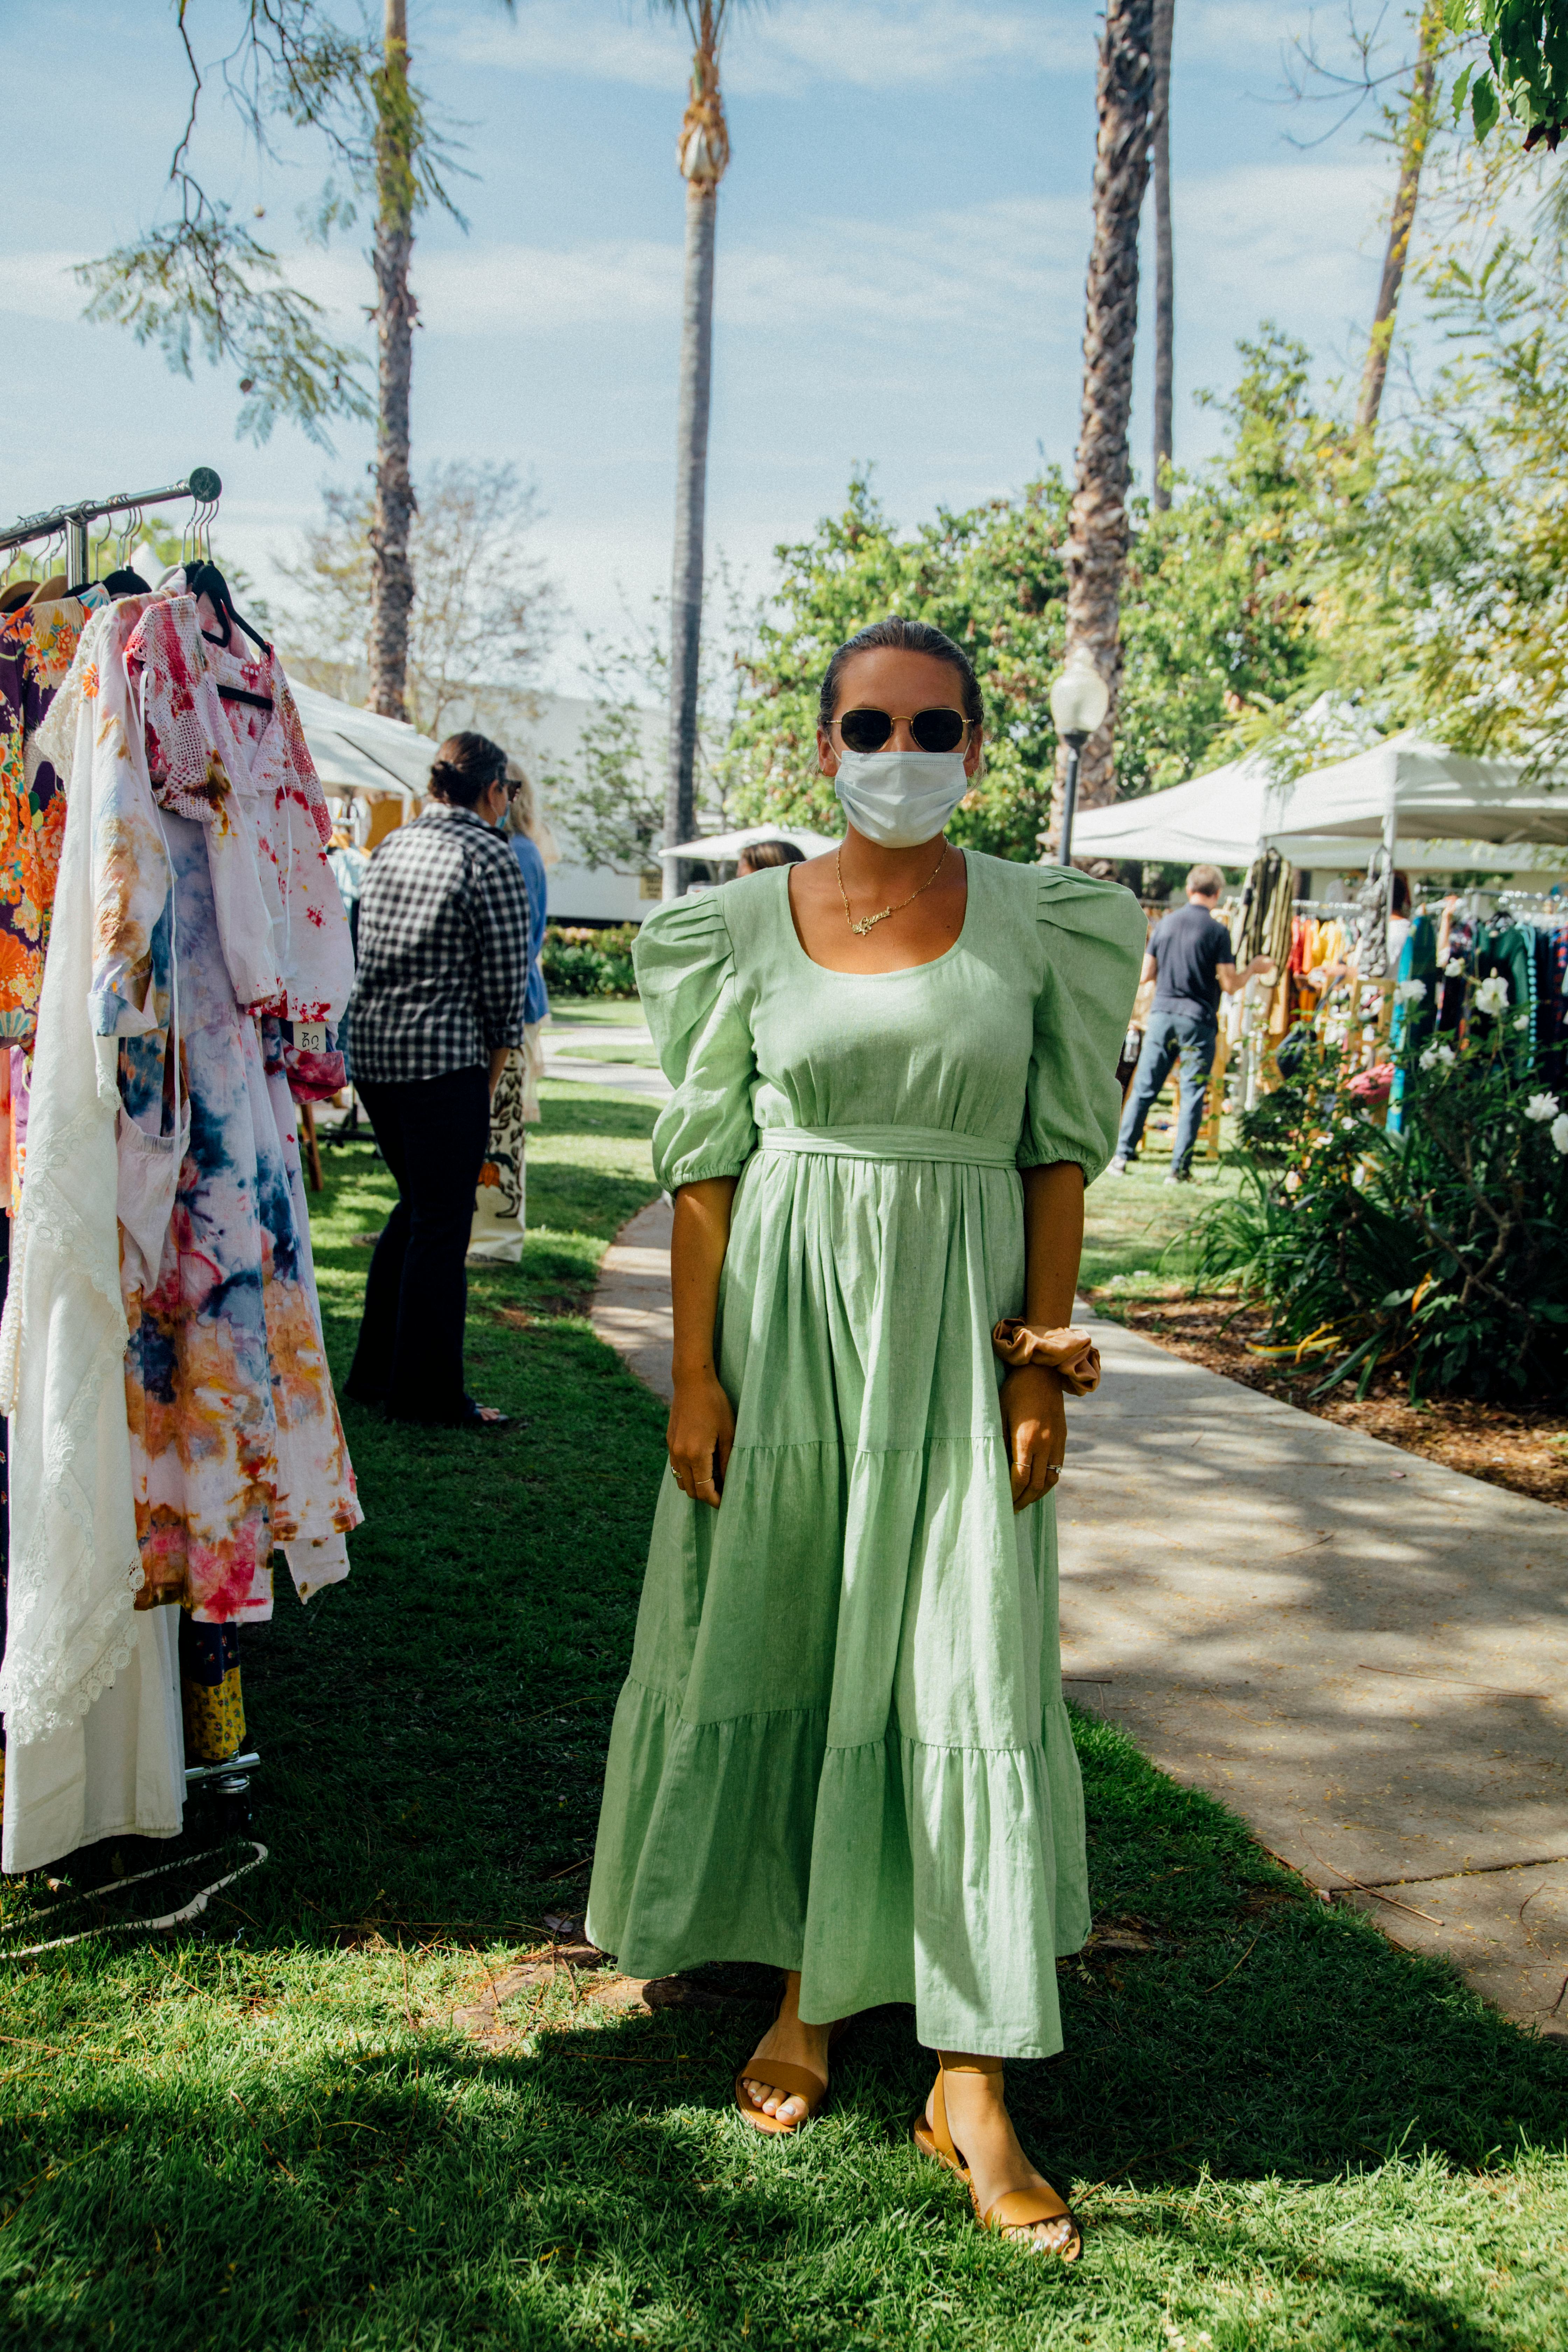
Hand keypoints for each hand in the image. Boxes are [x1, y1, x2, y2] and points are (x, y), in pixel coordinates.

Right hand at [667, 1366, 735, 1507]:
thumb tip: (728, 1482)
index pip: (704, 1491)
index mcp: (696, 1455)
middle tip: (722, 1492)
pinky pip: (676, 1468)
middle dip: (706, 1496)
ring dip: (695, 1486)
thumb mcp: (729, 1432)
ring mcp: (672, 1449)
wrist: (691, 1381)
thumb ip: (728, 1460)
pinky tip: (702, 1465)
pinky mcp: (669, 1442)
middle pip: (691, 1490)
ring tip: (713, 1480)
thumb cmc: (715, 1404)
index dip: (715, 1501)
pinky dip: (687, 1474)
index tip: (726, 1503)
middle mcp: (680, 1455)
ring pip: (680, 1481)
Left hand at [1000, 1366, 1065, 1511]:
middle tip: (1011, 1509)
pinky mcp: (1062, 1438)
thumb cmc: (1014, 1392)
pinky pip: (1058, 1468)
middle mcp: (1045, 1444)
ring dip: (1037, 1495)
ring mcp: (1056, 1442)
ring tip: (1024, 1501)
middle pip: (1036, 1485)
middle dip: (1023, 1500)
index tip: (1003, 1502)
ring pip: (1050, 1480)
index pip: (1020, 1479)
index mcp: (1026, 1440)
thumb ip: (999, 1442)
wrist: (1041, 1373)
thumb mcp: (1000, 1415)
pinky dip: (1047, 1481)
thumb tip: (995, 1468)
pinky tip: (1037, 1485)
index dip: (1012, 1494)